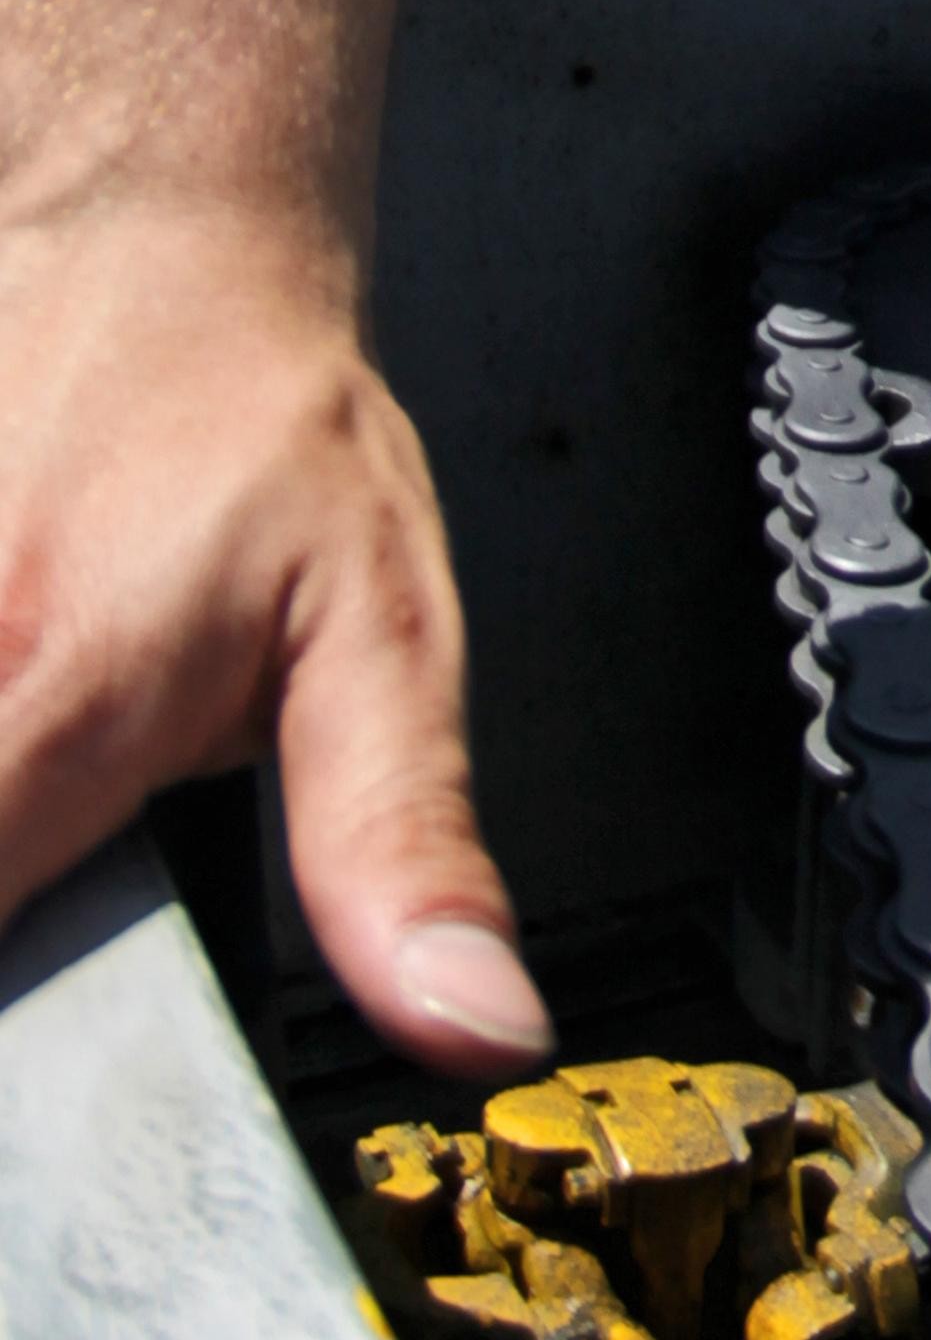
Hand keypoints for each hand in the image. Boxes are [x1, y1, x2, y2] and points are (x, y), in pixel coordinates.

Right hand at [0, 199, 550, 1074]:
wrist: (158, 242)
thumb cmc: (270, 436)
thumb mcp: (385, 638)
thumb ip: (398, 848)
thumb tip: (474, 1022)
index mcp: (60, 707)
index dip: (17, 1033)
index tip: (47, 1097)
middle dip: (15, 938)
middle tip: (72, 860)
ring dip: (0, 803)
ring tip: (51, 771)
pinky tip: (21, 686)